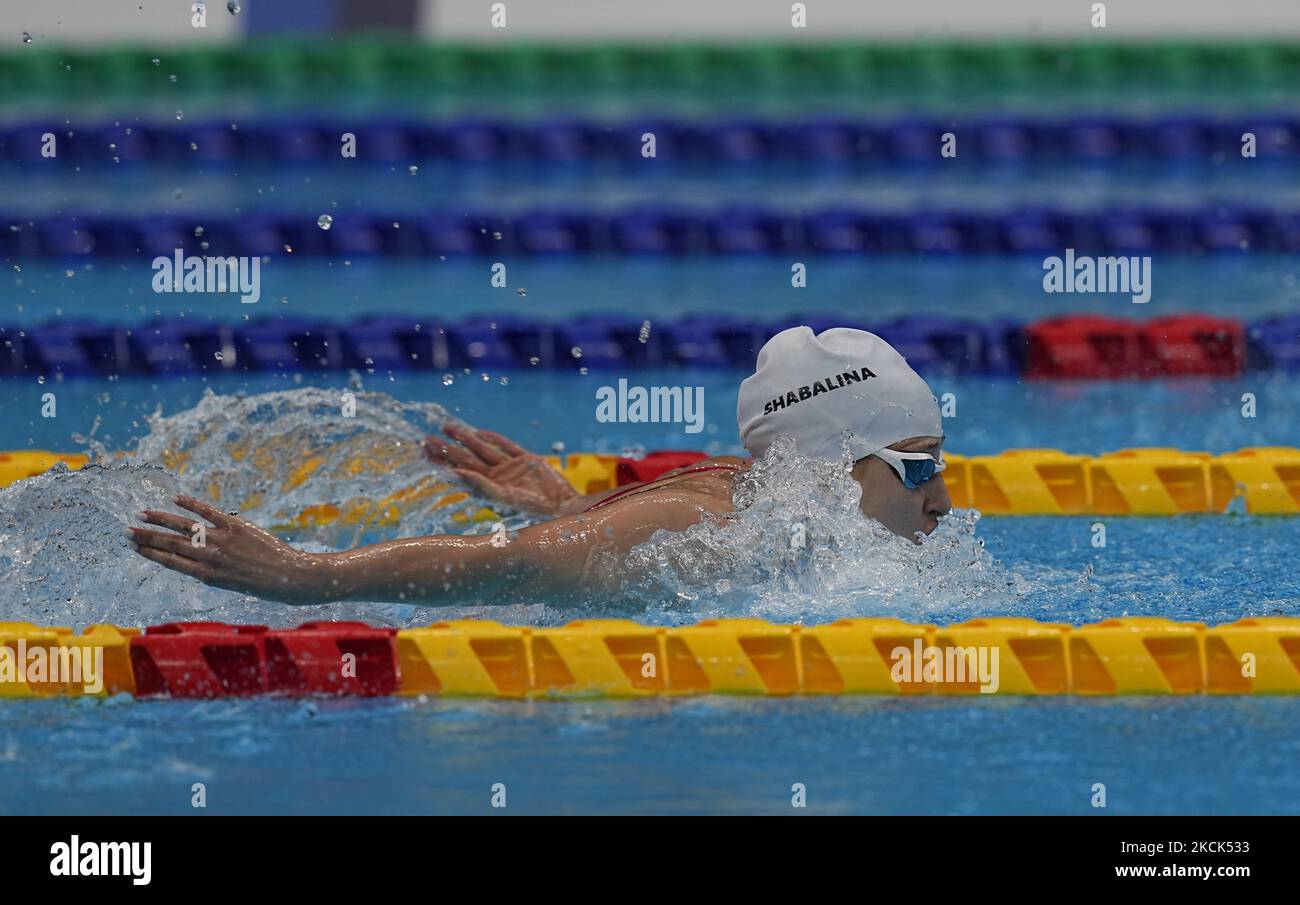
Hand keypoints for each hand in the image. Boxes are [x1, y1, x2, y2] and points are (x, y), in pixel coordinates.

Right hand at [129, 495, 333, 603]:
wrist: (287, 577)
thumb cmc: (260, 583)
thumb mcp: (229, 582)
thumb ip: (210, 569)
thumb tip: (192, 558)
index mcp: (206, 575)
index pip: (170, 561)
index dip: (150, 553)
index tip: (134, 547)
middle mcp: (209, 558)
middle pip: (171, 544)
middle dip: (147, 537)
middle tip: (126, 530)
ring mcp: (221, 541)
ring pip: (184, 527)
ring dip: (161, 520)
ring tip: (142, 514)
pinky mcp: (236, 526)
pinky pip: (208, 512)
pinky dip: (190, 505)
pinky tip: (175, 499)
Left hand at [423, 422, 577, 515]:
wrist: (561, 507)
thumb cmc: (532, 510)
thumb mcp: (503, 499)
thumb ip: (481, 485)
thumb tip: (456, 472)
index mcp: (487, 489)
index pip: (458, 473)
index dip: (442, 463)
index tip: (425, 453)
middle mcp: (496, 478)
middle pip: (466, 459)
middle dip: (448, 448)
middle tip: (427, 438)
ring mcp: (510, 468)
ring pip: (483, 450)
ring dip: (466, 438)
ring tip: (447, 427)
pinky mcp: (526, 459)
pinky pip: (507, 446)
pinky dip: (495, 439)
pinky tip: (480, 432)